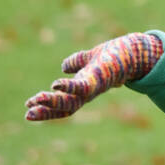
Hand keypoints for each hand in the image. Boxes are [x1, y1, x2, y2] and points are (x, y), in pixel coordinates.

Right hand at [25, 32, 162, 120]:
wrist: (136, 51)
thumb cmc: (116, 55)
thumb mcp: (91, 58)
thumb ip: (77, 62)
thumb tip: (64, 67)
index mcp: (84, 88)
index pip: (64, 103)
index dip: (48, 107)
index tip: (29, 108)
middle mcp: (89, 92)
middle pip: (65, 108)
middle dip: (47, 112)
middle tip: (28, 114)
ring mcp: (94, 88)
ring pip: (71, 102)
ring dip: (52, 103)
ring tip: (35, 100)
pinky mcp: (99, 79)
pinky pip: (82, 87)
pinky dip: (69, 87)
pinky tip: (56, 84)